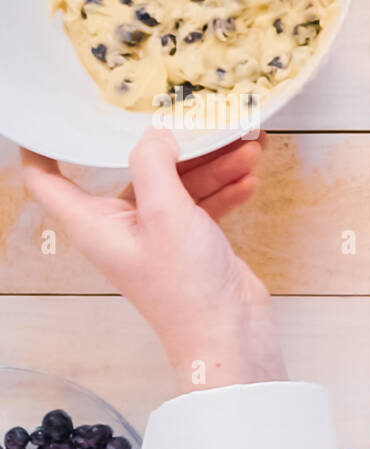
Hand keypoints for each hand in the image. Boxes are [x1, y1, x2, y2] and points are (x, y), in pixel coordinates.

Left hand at [21, 129, 285, 394]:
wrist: (229, 333)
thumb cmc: (186, 287)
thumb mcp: (166, 214)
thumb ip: (154, 165)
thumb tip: (154, 133)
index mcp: (95, 223)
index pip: (47, 180)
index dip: (42, 146)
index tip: (55, 116)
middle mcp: (122, 227)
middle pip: (135, 170)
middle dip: (170, 145)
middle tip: (197, 119)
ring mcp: (158, 235)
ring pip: (178, 184)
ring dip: (212, 165)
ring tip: (246, 146)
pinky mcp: (192, 243)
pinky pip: (204, 204)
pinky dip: (225, 189)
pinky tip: (249, 178)